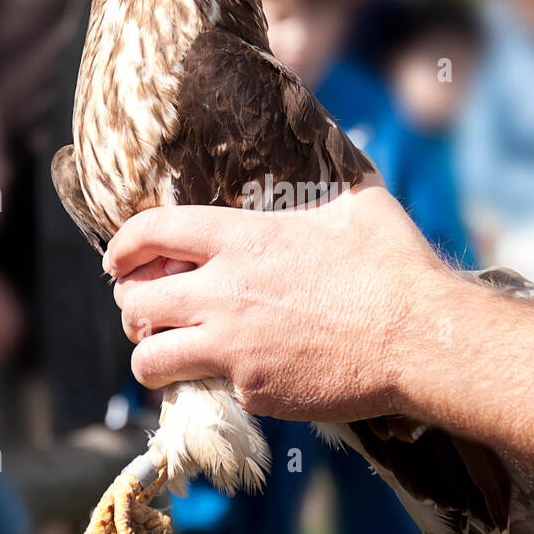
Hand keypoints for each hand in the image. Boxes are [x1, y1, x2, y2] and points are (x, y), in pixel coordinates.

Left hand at [105, 184, 450, 420]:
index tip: (116, 259)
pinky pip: (207, 390)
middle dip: (130, 306)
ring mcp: (232, 346)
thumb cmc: (394, 264)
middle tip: (145, 311)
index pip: (150, 232)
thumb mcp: (355, 201)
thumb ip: (322, 178)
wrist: (418, 337)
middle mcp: (223, 292)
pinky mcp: (251, 391)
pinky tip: (237, 375)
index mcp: (241, 239)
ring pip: (149, 358)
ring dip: (150, 356)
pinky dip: (214, 385)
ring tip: (165, 355)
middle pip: (135, 302)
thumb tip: (324, 142)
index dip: (122, 246)